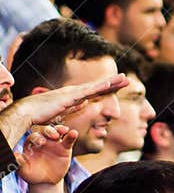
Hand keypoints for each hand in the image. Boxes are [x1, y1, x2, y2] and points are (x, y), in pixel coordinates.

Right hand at [3, 74, 127, 138]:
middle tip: (127, 78)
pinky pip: (88, 92)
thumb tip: (84, 103)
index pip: (95, 92)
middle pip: (98, 87)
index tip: (119, 85)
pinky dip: (99, 87)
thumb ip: (74, 106)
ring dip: (110, 82)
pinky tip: (109, 84)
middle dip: (113, 82)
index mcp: (74, 96)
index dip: (107, 88)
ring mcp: (73, 93)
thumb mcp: (64, 111)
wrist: (28, 111)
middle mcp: (75, 92)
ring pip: (96, 87)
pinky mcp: (70, 97)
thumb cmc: (42, 113)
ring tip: (124, 78)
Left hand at [16, 125, 75, 184]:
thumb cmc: (33, 174)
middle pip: (44, 131)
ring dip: (59, 129)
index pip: (33, 137)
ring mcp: (54, 143)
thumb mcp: (25, 171)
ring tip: (64, 130)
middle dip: (48, 131)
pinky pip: (68, 140)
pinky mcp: (64, 148)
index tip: (41, 142)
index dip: (37, 138)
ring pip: (56, 132)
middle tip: (54, 136)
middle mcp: (42, 140)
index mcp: (31, 144)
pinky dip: (71, 136)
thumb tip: (15, 156)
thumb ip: (20, 163)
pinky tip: (74, 133)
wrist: (46, 181)